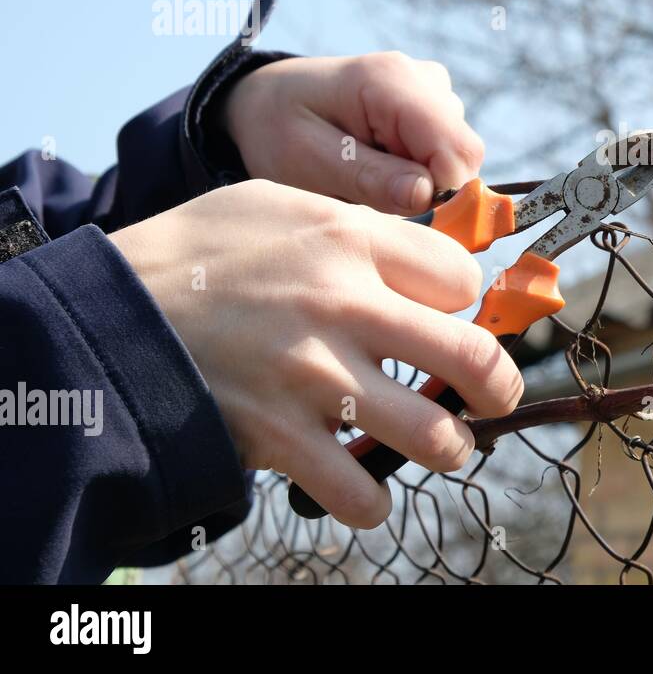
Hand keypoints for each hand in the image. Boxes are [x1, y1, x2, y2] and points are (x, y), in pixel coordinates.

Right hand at [108, 179, 523, 527]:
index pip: (462, 279)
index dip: (464, 301)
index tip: (448, 316)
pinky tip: (362, 481)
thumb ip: (354, 225)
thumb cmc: (192, 254)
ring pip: (436, 436)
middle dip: (498, 384)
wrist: (105, 317)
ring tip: (440, 442)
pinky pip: (363, 494)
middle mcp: (345, 308)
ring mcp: (315, 379)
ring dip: (449, 446)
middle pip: (474, 357)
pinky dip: (372, 499)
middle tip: (493, 394)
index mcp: (349, 241)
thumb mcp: (274, 203)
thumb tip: (420, 251)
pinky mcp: (281, 440)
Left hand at [221, 52, 484, 214]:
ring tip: (368, 173)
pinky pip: (448, 151)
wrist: (267, 101)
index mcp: (390, 82)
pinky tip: (380, 162)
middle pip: (465, 153)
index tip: (398, 209)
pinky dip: (420, 168)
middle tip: (374, 193)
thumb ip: (369, 178)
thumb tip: (427, 196)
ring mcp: (432, 89)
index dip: (440, 191)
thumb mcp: (308, 161)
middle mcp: (423, 78)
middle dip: (430, 187)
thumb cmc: (278, 128)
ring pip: (459, 155)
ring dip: (422, 178)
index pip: (456, 147)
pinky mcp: (434, 104)